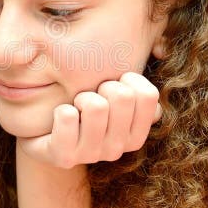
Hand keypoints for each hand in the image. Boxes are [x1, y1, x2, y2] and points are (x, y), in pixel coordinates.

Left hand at [17, 72, 160, 168]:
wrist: (45, 134)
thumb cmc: (83, 109)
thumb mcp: (113, 95)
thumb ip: (136, 80)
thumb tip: (161, 50)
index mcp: (135, 135)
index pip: (148, 94)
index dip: (129, 79)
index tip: (115, 84)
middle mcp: (118, 149)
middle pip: (122, 96)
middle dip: (102, 85)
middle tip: (91, 95)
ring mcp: (91, 155)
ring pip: (96, 106)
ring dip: (80, 97)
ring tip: (76, 107)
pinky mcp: (64, 157)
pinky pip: (67, 117)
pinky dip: (60, 110)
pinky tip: (60, 119)